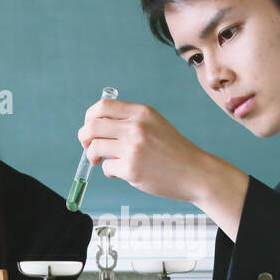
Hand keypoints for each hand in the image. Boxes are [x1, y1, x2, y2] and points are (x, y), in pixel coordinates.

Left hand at [76, 97, 214, 203]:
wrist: (195, 173)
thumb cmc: (172, 150)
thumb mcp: (153, 124)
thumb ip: (128, 120)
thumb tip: (94, 124)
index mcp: (141, 113)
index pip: (102, 106)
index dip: (89, 117)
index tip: (89, 127)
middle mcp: (136, 127)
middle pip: (92, 126)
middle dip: (84, 137)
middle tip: (87, 146)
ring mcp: (134, 148)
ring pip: (95, 147)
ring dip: (93, 156)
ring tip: (102, 161)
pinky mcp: (132, 169)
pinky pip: (107, 167)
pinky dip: (109, 171)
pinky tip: (121, 172)